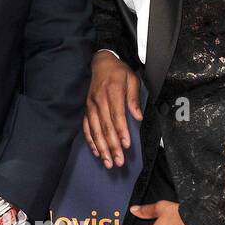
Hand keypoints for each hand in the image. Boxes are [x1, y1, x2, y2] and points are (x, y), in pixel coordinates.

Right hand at [84, 49, 142, 167]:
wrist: (101, 62)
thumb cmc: (119, 72)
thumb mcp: (132, 78)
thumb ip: (134, 97)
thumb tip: (138, 116)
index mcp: (112, 91)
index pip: (116, 115)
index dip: (121, 131)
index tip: (126, 145)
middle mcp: (99, 100)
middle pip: (106, 127)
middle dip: (112, 146)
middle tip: (118, 161)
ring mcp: (90, 106)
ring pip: (95, 130)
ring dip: (101, 148)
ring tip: (108, 162)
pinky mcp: (86, 110)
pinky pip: (86, 128)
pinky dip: (91, 141)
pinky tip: (96, 152)